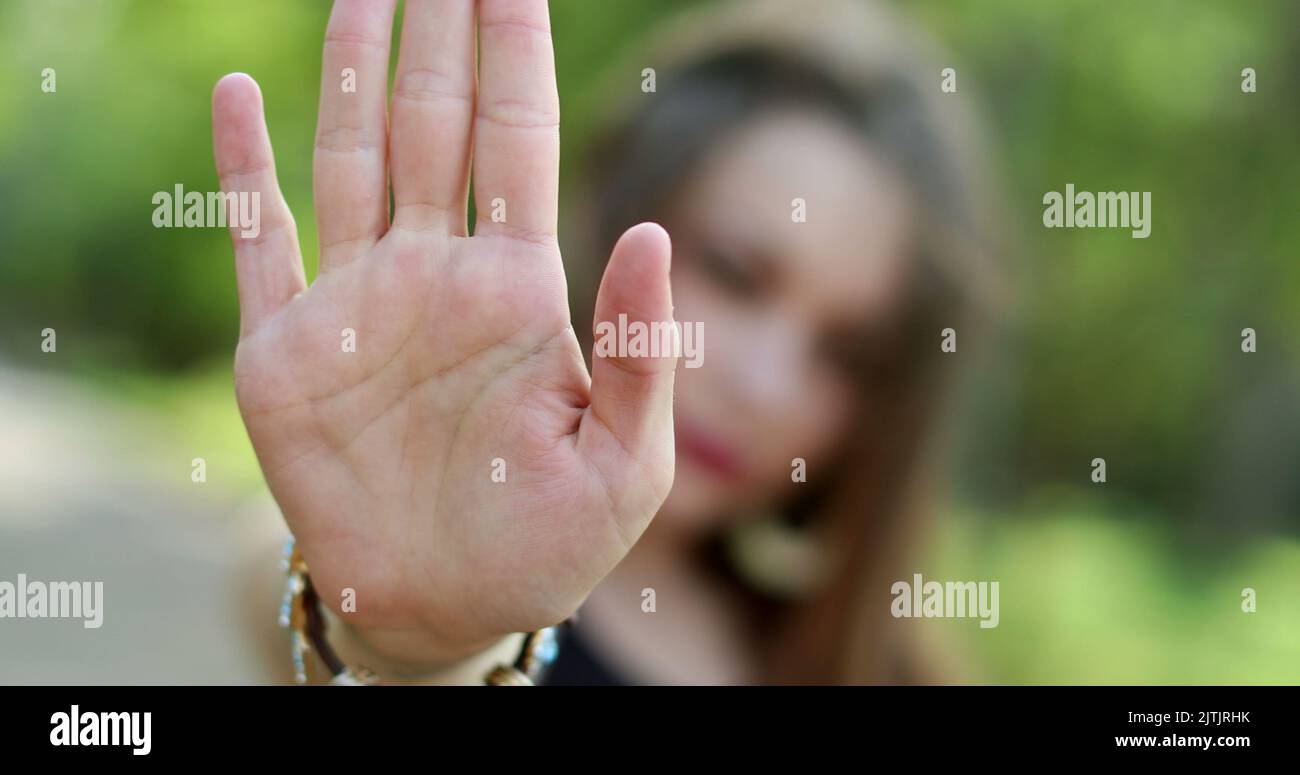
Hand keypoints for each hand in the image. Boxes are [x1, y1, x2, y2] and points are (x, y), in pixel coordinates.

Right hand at [211, 0, 675, 666]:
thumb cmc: (547, 545)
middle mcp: (436, 276)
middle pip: (437, 125)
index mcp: (520, 291)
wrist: (446, 609)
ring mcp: (358, 305)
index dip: (514, 57)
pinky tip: (243, 93)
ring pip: (353, 156)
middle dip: (439, 36)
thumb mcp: (626, 464)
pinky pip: (259, 242)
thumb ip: (643, 351)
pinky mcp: (286, 353)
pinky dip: (243, 172)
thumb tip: (656, 229)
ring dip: (356, 71)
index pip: (518, 144)